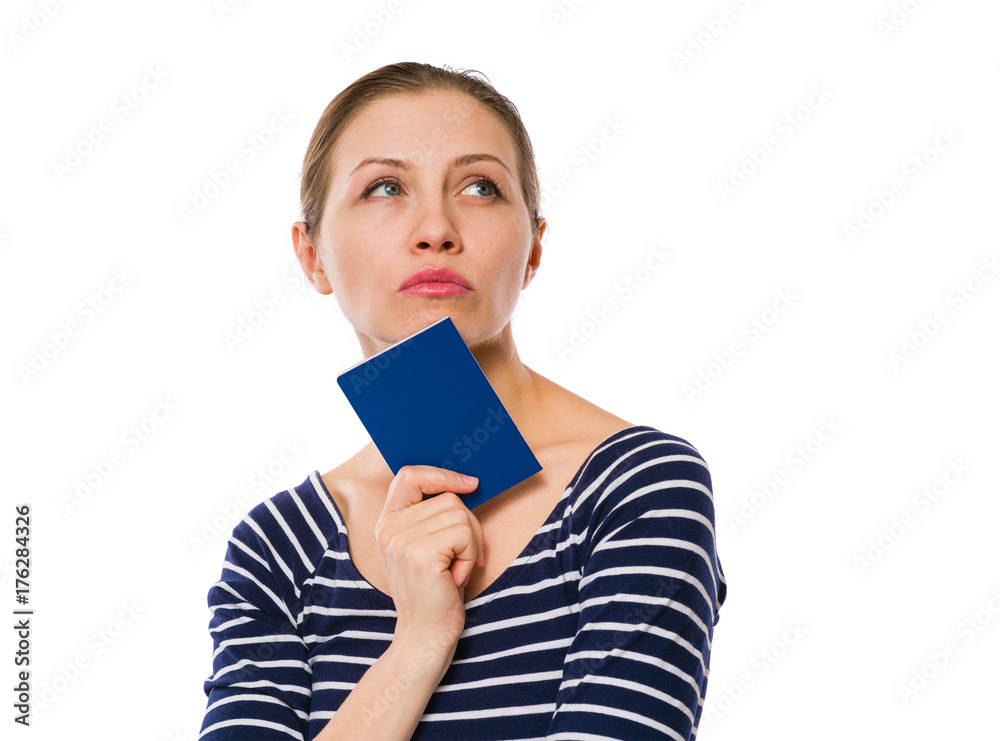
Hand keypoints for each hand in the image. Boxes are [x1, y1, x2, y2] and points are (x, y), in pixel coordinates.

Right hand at [374, 466, 485, 645]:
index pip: (409, 476)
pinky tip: (457, 577)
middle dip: (470, 525)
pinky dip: (471, 555)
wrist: (425, 635)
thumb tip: (467, 482)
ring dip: (472, 544)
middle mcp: (388, 528)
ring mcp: (401, 540)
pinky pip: (464, 533)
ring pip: (460, 514)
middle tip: (465, 557)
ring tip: (457, 570)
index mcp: (386, 523)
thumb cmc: (435, 591)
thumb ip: (432, 516)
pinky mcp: (420, 554)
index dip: (441, 474)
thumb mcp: (426, 546)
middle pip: (448, 498)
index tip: (469, 485)